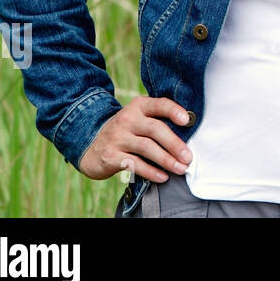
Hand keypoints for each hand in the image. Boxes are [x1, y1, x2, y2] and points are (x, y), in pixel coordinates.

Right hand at [77, 96, 192, 182]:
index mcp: (138, 106)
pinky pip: (135, 164)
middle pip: (155, 129)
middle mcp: (127, 119)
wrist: (90, 145)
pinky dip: (151, 171)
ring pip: (147, 147)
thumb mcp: (138, 119)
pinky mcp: (110, 155)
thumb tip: (189, 136)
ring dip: (166, 160)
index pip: (159, 104)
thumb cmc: (126, 132)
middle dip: (174, 144)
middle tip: (189, 157)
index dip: (174, 111)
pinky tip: (163, 177)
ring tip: (180, 169)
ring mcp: (117, 137)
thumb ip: (158, 121)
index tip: (187, 121)